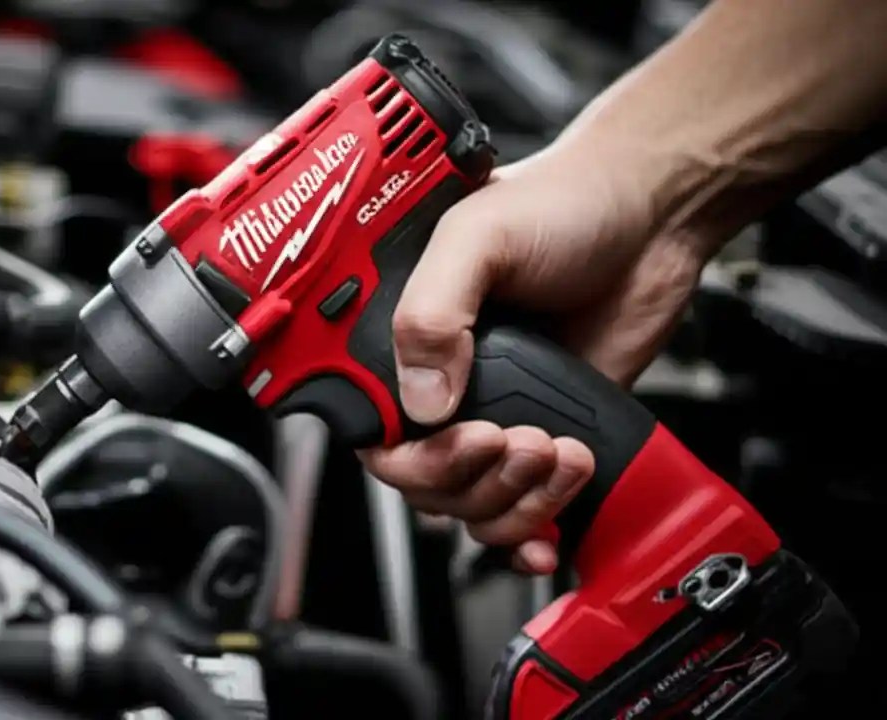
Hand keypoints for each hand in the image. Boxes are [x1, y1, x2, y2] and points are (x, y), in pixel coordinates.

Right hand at [359, 139, 717, 573]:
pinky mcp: (544, 436)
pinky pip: (519, 509)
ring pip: (471, 507)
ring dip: (513, 502)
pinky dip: (530, 533)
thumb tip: (421, 398)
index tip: (465, 436)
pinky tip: (548, 531)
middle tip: (518, 439)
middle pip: (421, 482)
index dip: (410, 454)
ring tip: (557, 453)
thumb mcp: (478, 235)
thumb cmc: (562, 204)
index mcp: (403, 336)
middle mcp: (439, 381)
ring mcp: (491, 414)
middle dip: (472, 478)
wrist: (653, 218)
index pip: (372, 428)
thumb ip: (433, 310)